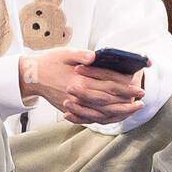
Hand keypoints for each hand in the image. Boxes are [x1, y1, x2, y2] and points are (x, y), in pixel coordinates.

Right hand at [20, 48, 146, 124]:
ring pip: (100, 113)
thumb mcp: (65, 53)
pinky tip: (114, 117)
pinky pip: (89, 118)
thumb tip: (94, 56)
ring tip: (131, 111)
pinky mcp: (70, 109)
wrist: (31, 77)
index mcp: (79, 80)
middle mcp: (78, 95)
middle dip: (126, 103)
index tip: (139, 89)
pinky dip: (103, 119)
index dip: (125, 88)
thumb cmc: (50, 62)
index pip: (107, 85)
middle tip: (141, 103)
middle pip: (107, 102)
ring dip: (117, 113)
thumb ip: (80, 55)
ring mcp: (74, 104)